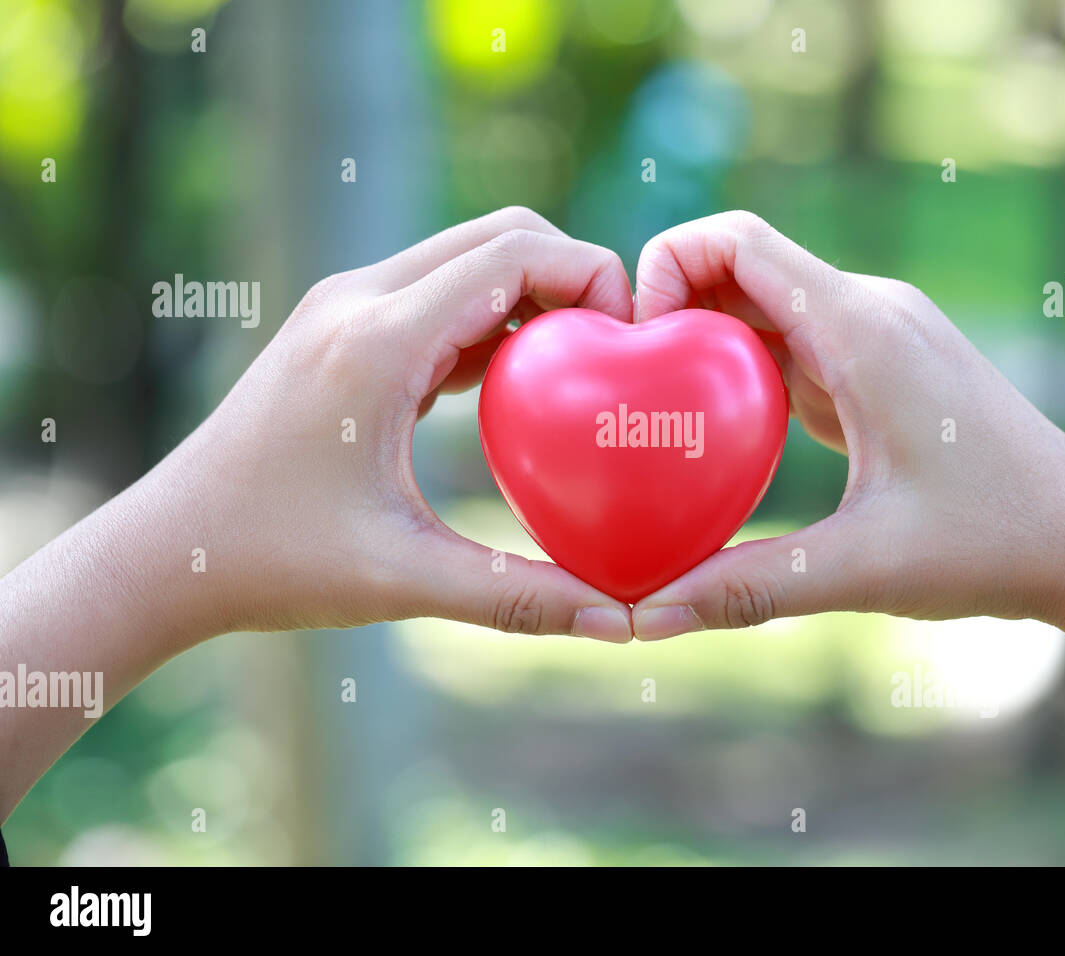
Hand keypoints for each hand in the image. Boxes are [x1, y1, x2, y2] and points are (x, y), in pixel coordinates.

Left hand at [179, 207, 638, 639]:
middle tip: (615, 355)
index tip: (631, 345)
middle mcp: (357, 301)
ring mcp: (344, 308)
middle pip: (499, 235)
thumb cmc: (272, 562)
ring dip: (530, 297)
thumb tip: (620, 620)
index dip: (592, 276)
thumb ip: (518, 596)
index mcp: (377, 341)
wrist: (166, 551)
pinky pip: (437, 295)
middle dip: (573, 276)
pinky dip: (489, 321)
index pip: (513, 252)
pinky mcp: (339, 330)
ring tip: (576, 375)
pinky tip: (512, 392)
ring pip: (467, 258)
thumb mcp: (402, 581)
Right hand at [628, 210, 1064, 638]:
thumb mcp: (861, 570)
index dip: (666, 264)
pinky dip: (747, 373)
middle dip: (673, 307)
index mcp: (864, 330)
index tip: (635, 343)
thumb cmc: (991, 545)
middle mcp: (872, 313)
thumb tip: (641, 619)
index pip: (739, 240)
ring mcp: (883, 337)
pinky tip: (722, 436)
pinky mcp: (887, 369)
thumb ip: (747, 588)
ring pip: (769, 306)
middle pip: (743, 266)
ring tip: (659, 412)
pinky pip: (797, 345)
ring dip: (708, 340)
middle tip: (628, 386)